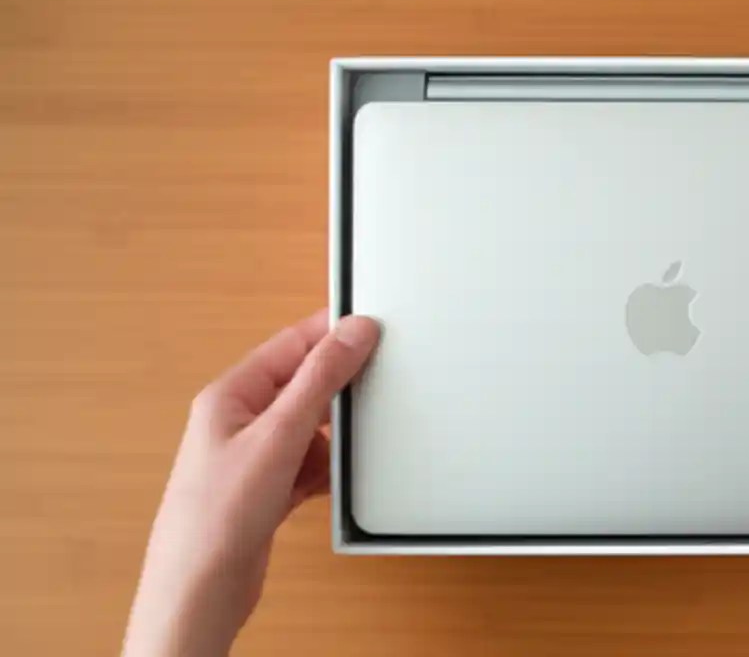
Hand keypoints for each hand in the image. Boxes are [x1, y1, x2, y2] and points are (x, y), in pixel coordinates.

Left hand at [123, 311, 379, 656]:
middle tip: (376, 396)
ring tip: (346, 455)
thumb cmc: (219, 514)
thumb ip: (320, 379)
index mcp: (231, 394)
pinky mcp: (267, 489)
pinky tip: (333, 486)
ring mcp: (253, 457)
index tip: (378, 328)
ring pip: (310, 429)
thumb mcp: (278, 436)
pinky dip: (326, 473)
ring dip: (332, 441)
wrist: (200, 590)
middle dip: (338, 394)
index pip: (290, 344)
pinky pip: (309, 465)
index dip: (333, 333)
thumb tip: (354, 330)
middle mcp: (239, 420)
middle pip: (303, 386)